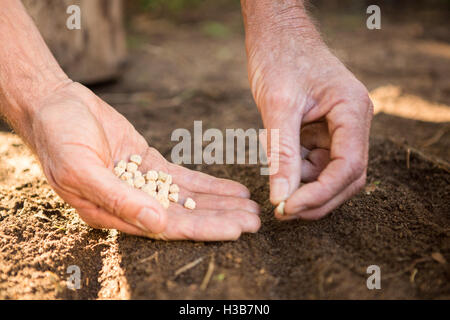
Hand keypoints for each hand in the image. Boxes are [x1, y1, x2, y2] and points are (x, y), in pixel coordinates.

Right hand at [28, 82, 259, 239]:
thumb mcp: (80, 168)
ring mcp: (142, 183)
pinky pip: (183, 177)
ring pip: (188, 198)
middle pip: (184, 216)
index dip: (202, 229)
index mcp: (112, 213)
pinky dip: (208, 184)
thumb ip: (116, 198)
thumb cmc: (58, 137)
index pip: (165, 228)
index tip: (235, 230)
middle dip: (219, 219)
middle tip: (254, 221)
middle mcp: (130, 203)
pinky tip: (231, 189)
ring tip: (250, 207)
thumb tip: (155, 224)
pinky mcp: (149, 162)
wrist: (54, 104)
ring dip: (219, 203)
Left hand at [245, 15, 372, 219]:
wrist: (274, 35)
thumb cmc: (279, 59)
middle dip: (316, 198)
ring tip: (277, 182)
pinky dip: (297, 171)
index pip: (349, 166)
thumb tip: (282, 198)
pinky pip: (315, 162)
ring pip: (330, 174)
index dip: (321, 193)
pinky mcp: (322, 131)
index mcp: (353, 111)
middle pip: (346, 177)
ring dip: (305, 187)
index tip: (290, 207)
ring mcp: (338, 128)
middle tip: (283, 211)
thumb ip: (282, 153)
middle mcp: (352, 123)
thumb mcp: (277, 106)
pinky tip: (278, 162)